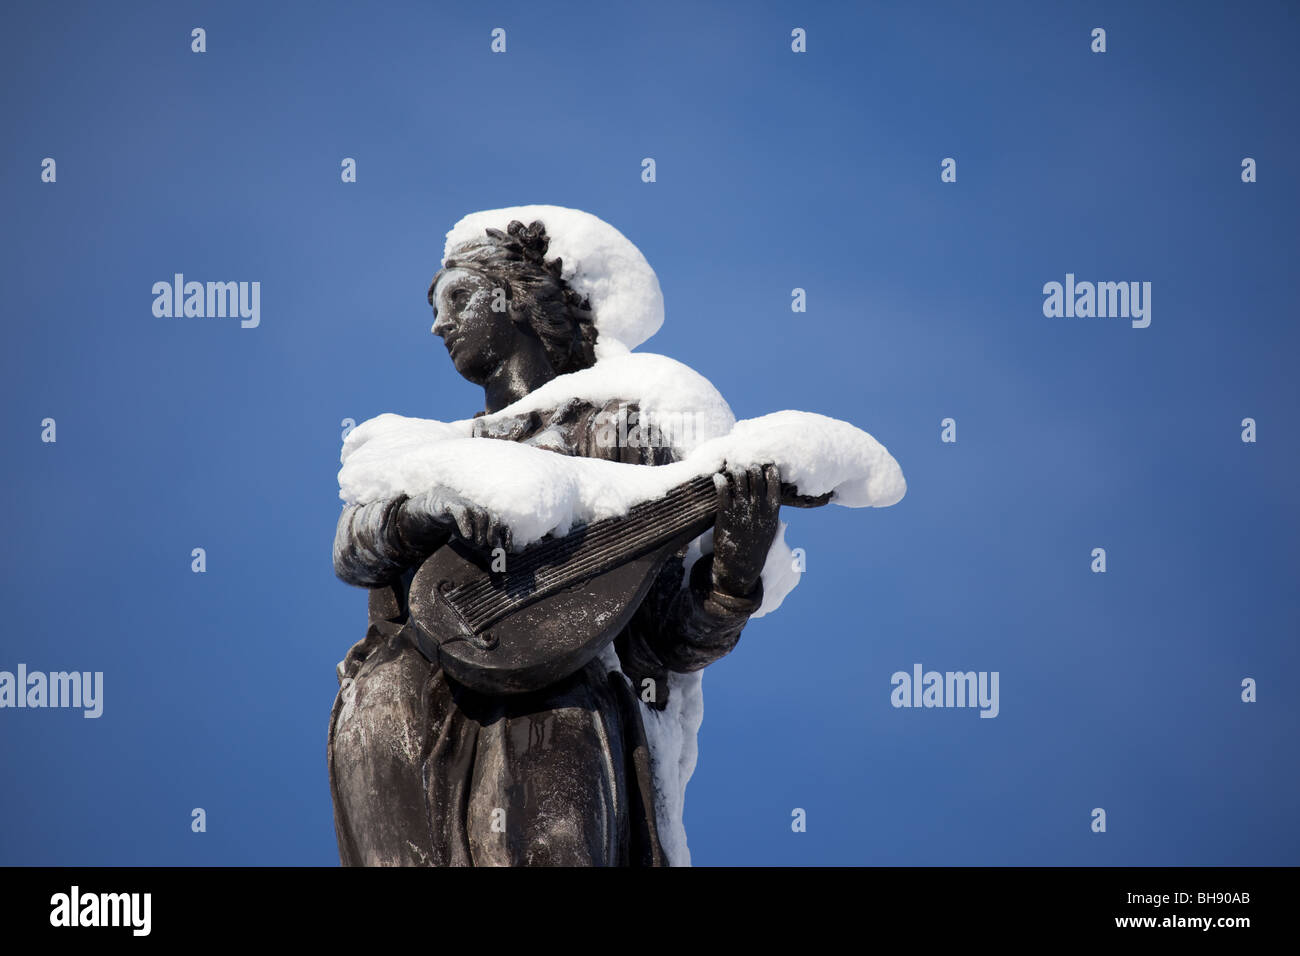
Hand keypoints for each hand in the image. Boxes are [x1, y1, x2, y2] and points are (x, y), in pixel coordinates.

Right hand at [399, 491, 512, 555]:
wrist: (440, 510)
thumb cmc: (464, 526)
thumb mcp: (476, 542)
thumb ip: (489, 553)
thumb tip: (502, 570)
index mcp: (490, 519)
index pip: (504, 525)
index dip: (508, 537)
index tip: (508, 551)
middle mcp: (482, 512)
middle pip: (495, 518)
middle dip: (495, 534)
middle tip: (490, 547)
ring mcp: (469, 507)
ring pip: (481, 514)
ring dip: (482, 530)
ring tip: (479, 545)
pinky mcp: (454, 506)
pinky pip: (462, 511)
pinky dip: (466, 523)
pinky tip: (467, 536)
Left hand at [711, 463, 780, 597]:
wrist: (741, 565)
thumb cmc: (755, 545)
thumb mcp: (770, 528)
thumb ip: (771, 510)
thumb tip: (772, 494)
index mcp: (772, 511)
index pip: (774, 482)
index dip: (768, 469)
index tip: (763, 463)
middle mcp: (758, 508)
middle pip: (755, 476)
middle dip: (750, 466)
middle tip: (744, 461)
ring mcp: (742, 510)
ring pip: (739, 479)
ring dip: (735, 469)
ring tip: (731, 466)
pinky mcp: (726, 514)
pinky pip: (723, 490)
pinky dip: (720, 480)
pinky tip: (718, 477)